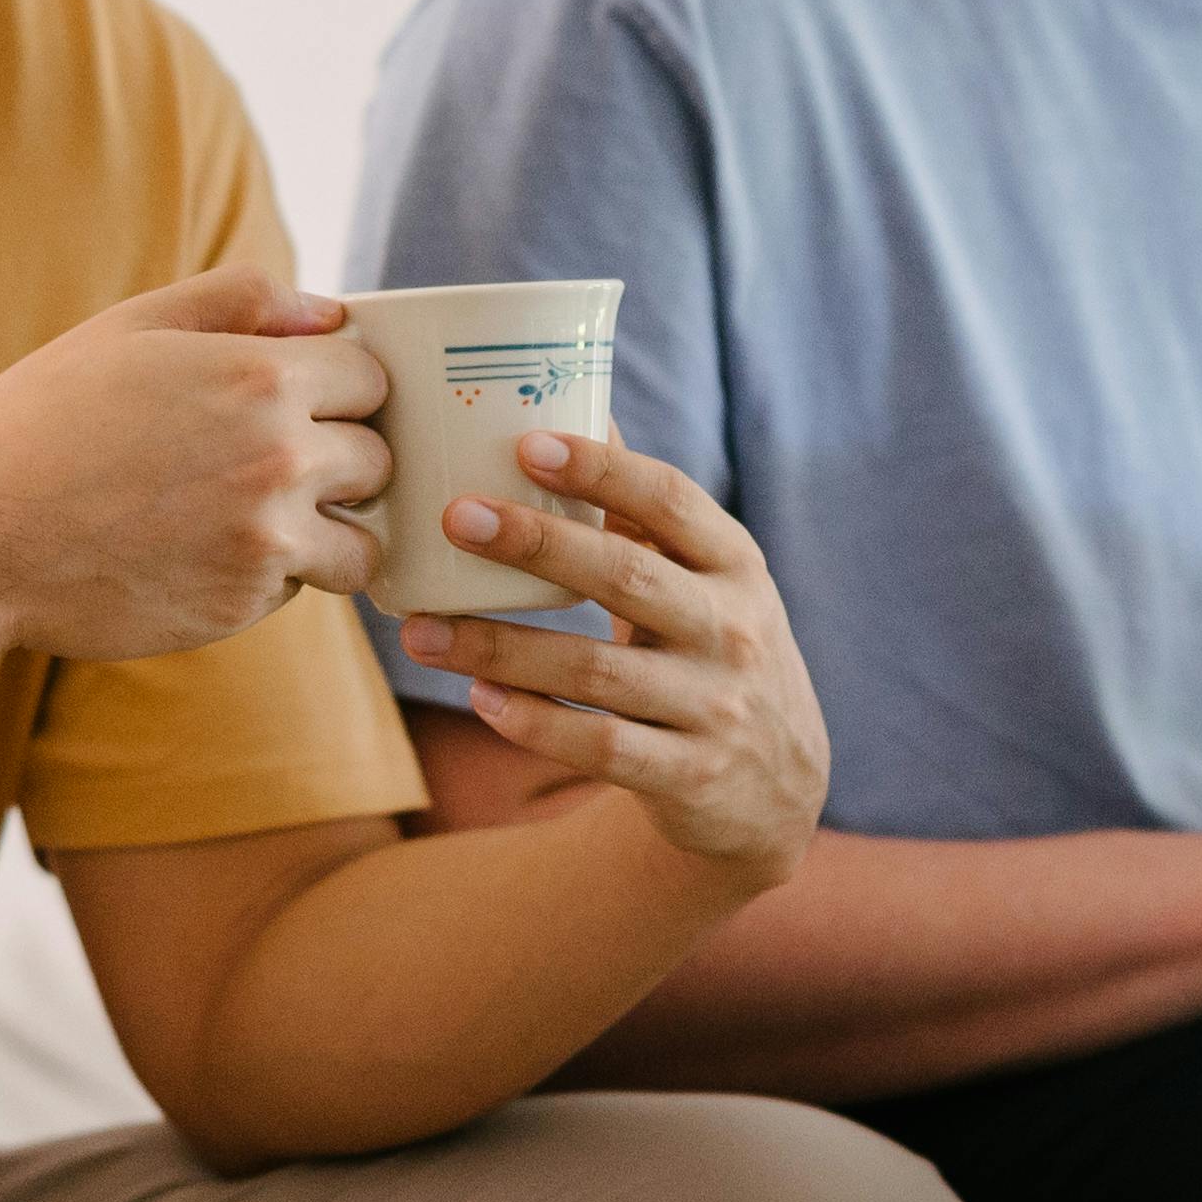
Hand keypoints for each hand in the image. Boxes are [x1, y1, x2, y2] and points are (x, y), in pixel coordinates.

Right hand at [0, 271, 392, 666]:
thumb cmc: (46, 422)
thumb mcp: (131, 329)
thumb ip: (239, 302)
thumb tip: (330, 312)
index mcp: (260, 376)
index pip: (372, 377)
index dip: (342, 388)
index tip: (308, 400)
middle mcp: (279, 459)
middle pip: (379, 459)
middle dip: (341, 459)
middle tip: (273, 462)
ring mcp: (267, 540)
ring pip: (362, 541)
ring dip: (328, 531)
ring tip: (257, 517)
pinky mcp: (245, 605)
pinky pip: (301, 587)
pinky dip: (272, 575)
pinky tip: (204, 553)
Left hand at [395, 432, 833, 884]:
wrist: (779, 786)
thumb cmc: (717, 654)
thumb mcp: (710, 581)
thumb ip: (649, 515)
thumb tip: (584, 415)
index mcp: (734, 564)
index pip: (671, 501)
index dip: (602, 470)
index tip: (527, 444)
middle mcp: (732, 630)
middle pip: (627, 576)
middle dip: (537, 543)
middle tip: (456, 517)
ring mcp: (714, 706)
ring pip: (596, 670)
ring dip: (502, 647)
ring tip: (422, 632)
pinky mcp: (689, 774)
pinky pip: (601, 745)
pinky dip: (535, 723)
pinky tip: (481, 697)